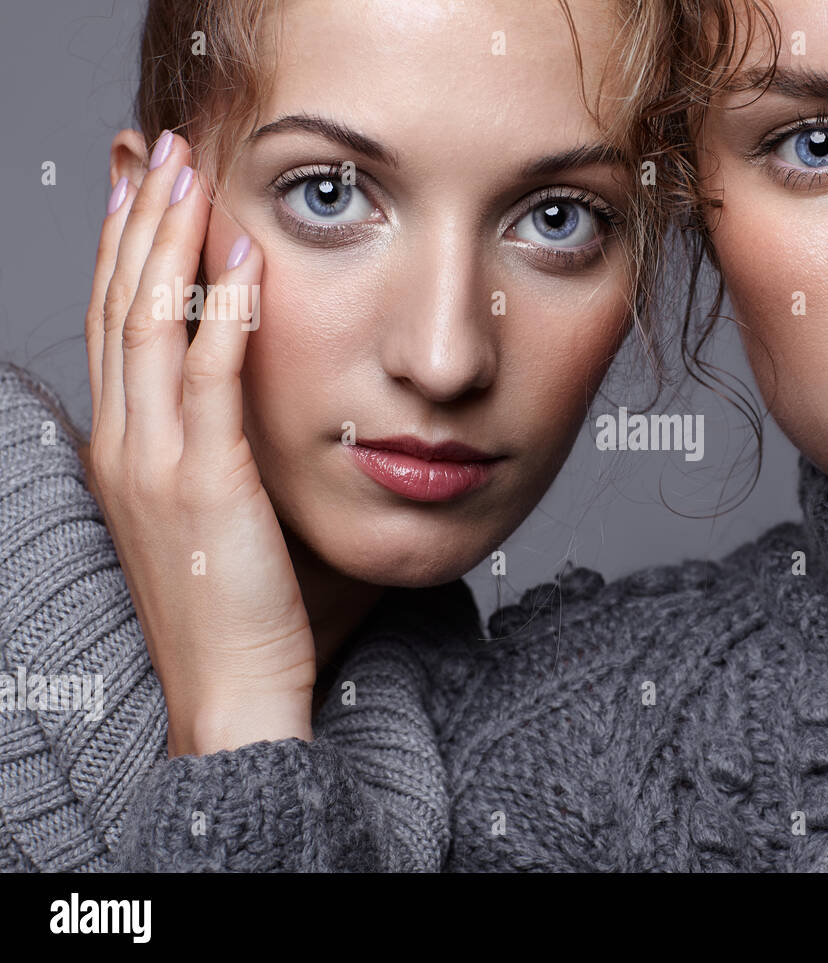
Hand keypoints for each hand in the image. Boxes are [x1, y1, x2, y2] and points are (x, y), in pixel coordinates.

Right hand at [85, 129, 316, 753]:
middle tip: (161, 154)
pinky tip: (241, 260)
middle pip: (121, 309)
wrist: (230, 690)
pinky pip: (208, 379)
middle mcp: (126, 447)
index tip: (146, 192)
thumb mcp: (217, 516)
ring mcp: (155, 464)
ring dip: (169, 245)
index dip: (128, 254)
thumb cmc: (238, 610)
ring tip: (190, 176)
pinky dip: (221, 312)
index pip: (117, 329)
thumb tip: (265, 401)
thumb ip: (227, 450)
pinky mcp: (205, 483)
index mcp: (126, 452)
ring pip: (149, 328)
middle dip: (139, 224)